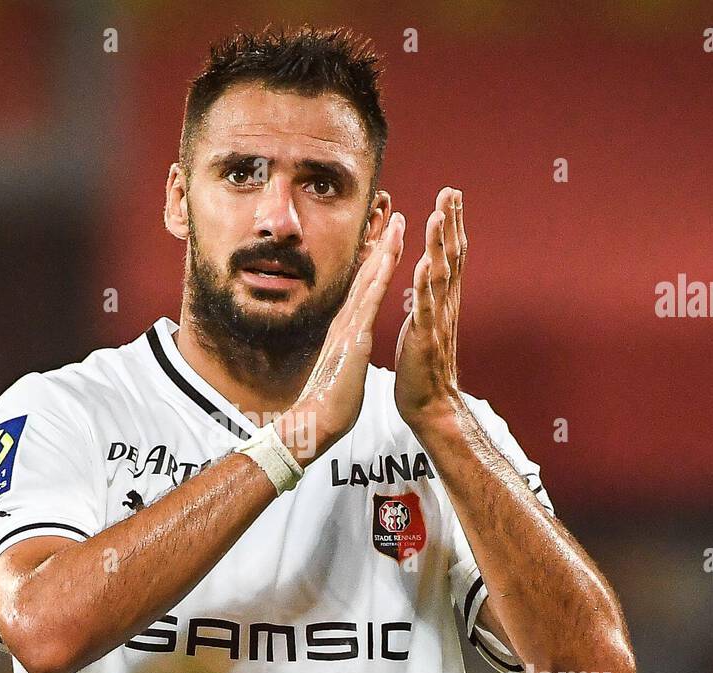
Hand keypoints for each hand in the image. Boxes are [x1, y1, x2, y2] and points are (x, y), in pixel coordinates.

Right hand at [276, 210, 405, 466]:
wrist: (316, 421)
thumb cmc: (329, 402)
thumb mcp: (341, 367)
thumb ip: (343, 351)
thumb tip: (346, 345)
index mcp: (345, 327)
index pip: (363, 285)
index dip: (374, 258)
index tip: (384, 233)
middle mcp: (346, 320)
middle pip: (366, 273)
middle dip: (379, 241)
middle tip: (389, 211)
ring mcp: (350, 326)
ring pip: (370, 279)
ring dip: (384, 249)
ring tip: (396, 221)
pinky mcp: (356, 338)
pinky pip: (371, 301)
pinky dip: (381, 275)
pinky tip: (391, 256)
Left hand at [395, 187, 465, 425]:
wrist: (429, 404)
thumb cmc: (422, 366)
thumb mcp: (424, 323)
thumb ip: (428, 298)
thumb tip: (428, 276)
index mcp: (442, 301)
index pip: (450, 256)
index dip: (451, 226)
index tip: (451, 196)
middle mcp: (445, 306)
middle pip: (452, 257)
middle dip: (451, 223)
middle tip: (451, 192)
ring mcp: (436, 321)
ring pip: (440, 277)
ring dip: (439, 245)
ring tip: (437, 216)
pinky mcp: (424, 339)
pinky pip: (425, 309)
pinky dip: (425, 286)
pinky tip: (425, 265)